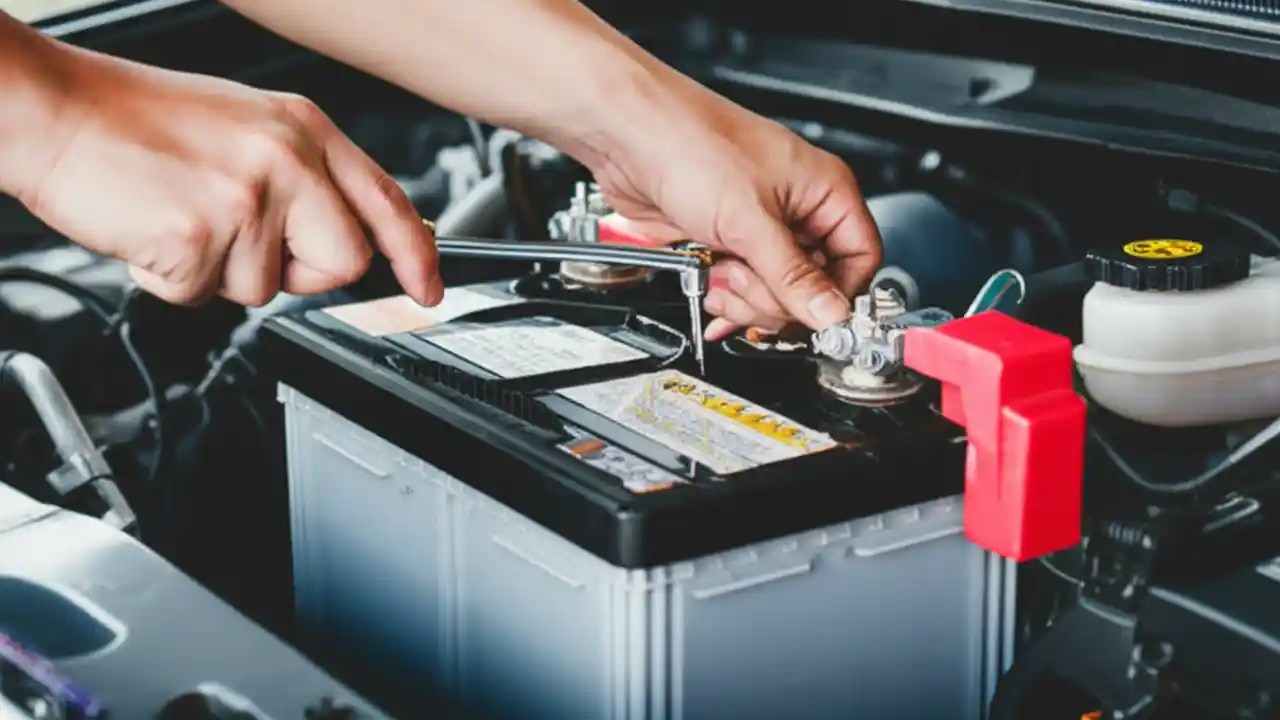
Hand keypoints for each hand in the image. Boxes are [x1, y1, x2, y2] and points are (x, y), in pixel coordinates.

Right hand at [10, 40, 440, 306]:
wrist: (57, 112)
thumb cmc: (139, 123)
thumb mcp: (248, 129)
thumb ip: (305, 178)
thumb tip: (345, 238)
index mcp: (303, 129)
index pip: (388, 202)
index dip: (416, 255)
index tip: (427, 290)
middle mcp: (287, 158)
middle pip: (344, 262)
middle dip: (299, 271)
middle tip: (241, 237)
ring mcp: (248, 198)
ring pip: (267, 289)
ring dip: (221, 273)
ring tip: (183, 217)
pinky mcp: (202, 236)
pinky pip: (206, 297)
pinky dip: (175, 280)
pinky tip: (155, 231)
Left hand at [588, 84, 881, 340]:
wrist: (628, 138)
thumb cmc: (690, 144)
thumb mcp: (749, 220)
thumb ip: (792, 275)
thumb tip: (831, 313)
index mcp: (824, 189)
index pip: (860, 257)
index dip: (838, 292)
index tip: (813, 314)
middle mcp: (797, 208)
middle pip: (815, 284)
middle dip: (777, 297)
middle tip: (746, 282)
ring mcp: (760, 227)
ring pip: (775, 292)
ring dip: (746, 300)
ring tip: (720, 277)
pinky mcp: (727, 240)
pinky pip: (742, 286)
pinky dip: (727, 299)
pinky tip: (711, 294)